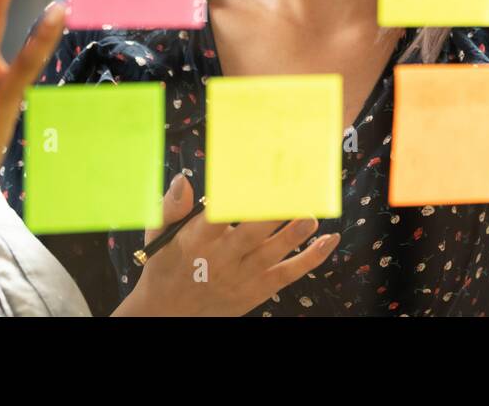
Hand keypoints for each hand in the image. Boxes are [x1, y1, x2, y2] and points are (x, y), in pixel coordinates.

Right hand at [115, 174, 340, 316]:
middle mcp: (221, 260)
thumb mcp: (160, 235)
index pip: (218, 217)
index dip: (237, 199)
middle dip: (272, 215)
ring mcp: (241, 278)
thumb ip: (172, 207)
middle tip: (294, 192)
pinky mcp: (256, 290)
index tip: (256, 177)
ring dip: (294, 235)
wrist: (168, 312)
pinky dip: (311, 259)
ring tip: (312, 215)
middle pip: (250, 236)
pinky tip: (329, 240)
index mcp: (196, 242)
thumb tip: (183, 181)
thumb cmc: (166, 264)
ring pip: (271, 255)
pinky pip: (287, 275)